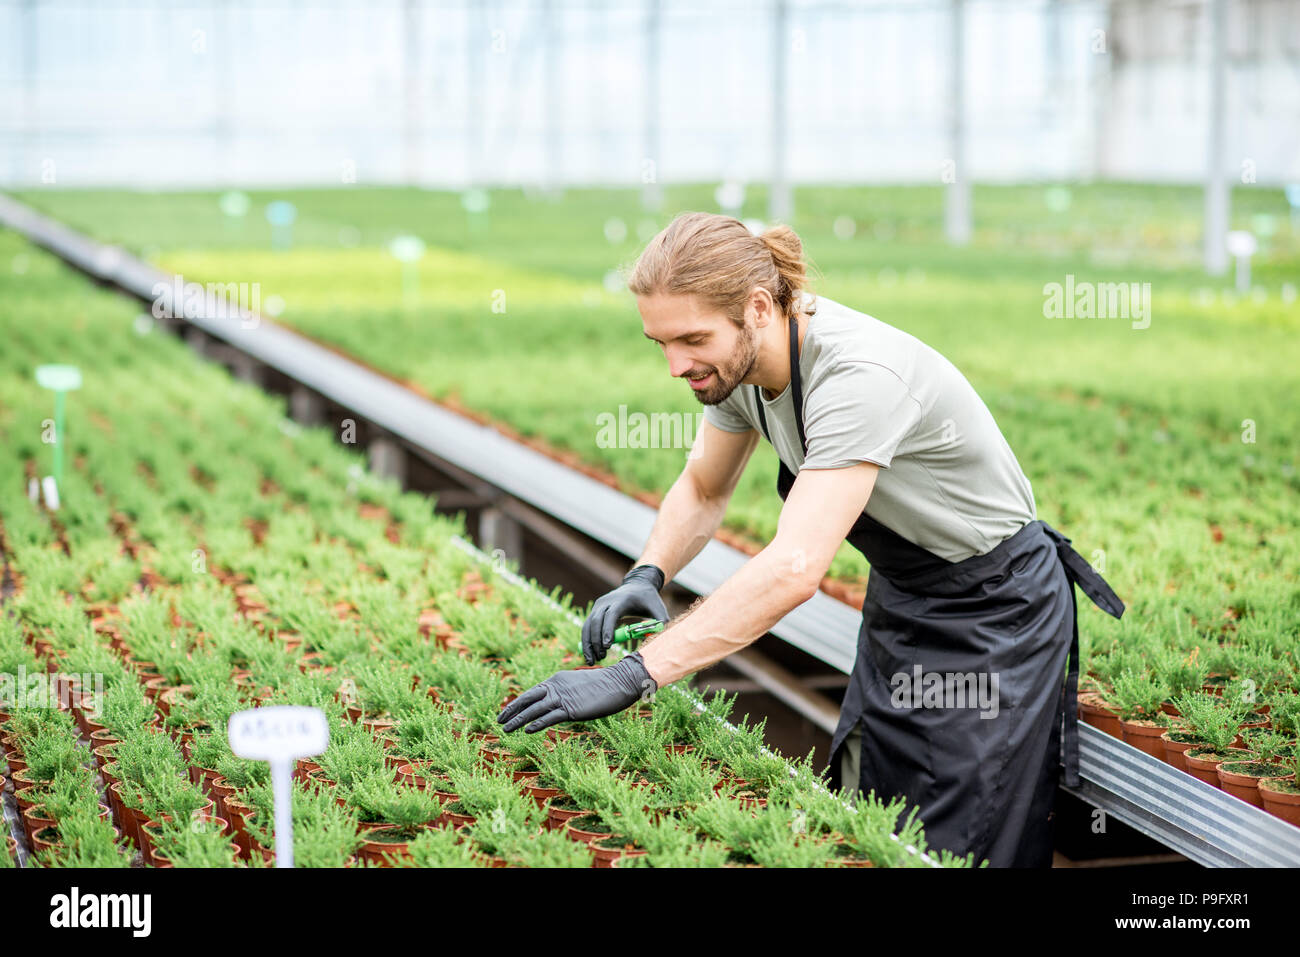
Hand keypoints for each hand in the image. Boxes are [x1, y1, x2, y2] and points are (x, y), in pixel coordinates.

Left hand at [496, 653, 657, 733]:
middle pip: (527, 699)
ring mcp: (563, 697)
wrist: (619, 682)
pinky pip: (549, 718)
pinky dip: (536, 724)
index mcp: (556, 679)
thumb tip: (558, 704)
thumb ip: (565, 693)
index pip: (532, 692)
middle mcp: (556, 686)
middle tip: (499, 720)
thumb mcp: (578, 686)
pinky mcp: (571, 709)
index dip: (518, 703)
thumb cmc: (603, 685)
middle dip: (511, 710)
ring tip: (505, 729)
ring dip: (517, 720)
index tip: (507, 711)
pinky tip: (527, 731)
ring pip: (534, 710)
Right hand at [581, 564, 668, 664]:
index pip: (610, 615)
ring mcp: (598, 606)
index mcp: (621, 600)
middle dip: (596, 641)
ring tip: (592, 660)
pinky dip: (587, 641)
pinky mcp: (595, 611)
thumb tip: (656, 639)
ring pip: (587, 625)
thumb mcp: (658, 608)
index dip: (607, 630)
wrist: (637, 586)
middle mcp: (606, 602)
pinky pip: (587, 627)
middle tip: (601, 657)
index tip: (607, 646)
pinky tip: (590, 654)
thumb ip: (660, 623)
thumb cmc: (649, 600)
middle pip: (596, 621)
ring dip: (588, 643)